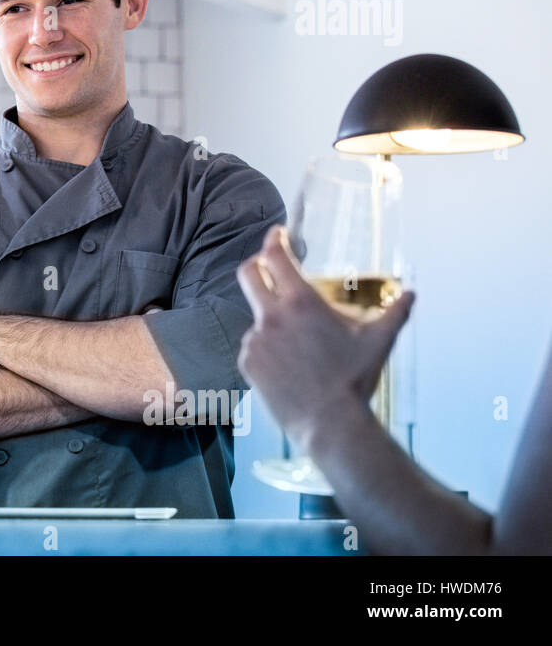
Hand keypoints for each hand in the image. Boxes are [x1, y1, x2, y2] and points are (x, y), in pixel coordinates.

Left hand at [235, 225, 415, 452]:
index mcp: (300, 302)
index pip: (276, 257)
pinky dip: (268, 349)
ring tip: (301, 350)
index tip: (277, 234)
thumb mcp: (379, 341)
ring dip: (273, 322)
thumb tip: (411, 295)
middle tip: (267, 266)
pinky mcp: (247, 362)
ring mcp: (255, 339)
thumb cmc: (354, 379)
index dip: (274, 240)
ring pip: (258, 318)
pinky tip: (290, 367)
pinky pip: (255, 347)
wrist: (329, 422)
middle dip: (256, 264)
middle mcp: (271, 315)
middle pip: (248, 274)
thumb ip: (395, 312)